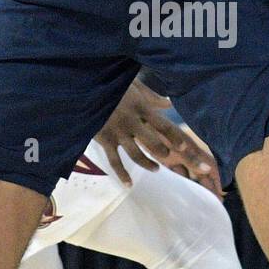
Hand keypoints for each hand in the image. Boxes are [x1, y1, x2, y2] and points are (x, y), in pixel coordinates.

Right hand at [96, 80, 221, 195]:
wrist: (83, 87)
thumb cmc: (110, 84)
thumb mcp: (132, 85)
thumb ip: (151, 96)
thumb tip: (169, 103)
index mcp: (141, 107)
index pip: (163, 126)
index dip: (175, 138)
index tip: (185, 147)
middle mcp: (131, 122)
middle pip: (153, 143)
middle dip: (163, 152)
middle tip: (169, 157)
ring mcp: (117, 133)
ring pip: (136, 154)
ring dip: (148, 164)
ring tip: (155, 168)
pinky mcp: (104, 140)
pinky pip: (115, 161)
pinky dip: (122, 174)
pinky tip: (129, 184)